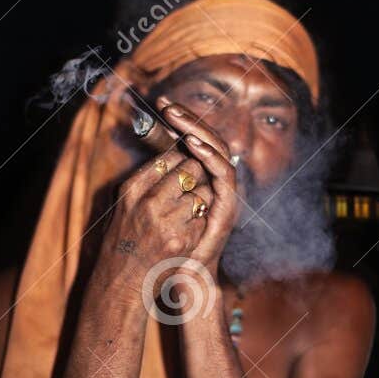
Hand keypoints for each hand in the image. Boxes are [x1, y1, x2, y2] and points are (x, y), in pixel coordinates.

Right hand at [101, 145, 214, 282]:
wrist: (122, 282)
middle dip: (197, 176)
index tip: (183, 169)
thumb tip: (172, 160)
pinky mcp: (183, 240)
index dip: (182, 161)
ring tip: (189, 211)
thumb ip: (145, 183)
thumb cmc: (123, 242)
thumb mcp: (124, 206)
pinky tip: (187, 231)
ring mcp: (168, 222)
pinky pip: (203, 218)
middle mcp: (149, 202)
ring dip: (201, 200)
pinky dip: (200, 222)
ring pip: (203, 194)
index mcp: (132, 190)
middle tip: (193, 187)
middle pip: (191, 171)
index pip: (169, 158)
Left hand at [155, 97, 241, 270]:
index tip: (163, 103)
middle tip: (167, 103)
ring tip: (177, 117)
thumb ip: (162, 178)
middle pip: (209, 139)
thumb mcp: (160, 203)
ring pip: (218, 150)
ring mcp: (225, 192)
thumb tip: (149, 151)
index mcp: (204, 177)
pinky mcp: (229, 204)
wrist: (184, 274)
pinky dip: (208, 155)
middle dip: (187, 118)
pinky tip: (192, 143)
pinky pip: (223, 173)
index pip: (197, 138)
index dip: (183, 119)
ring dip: (197, 130)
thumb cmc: (169, 242)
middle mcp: (217, 180)